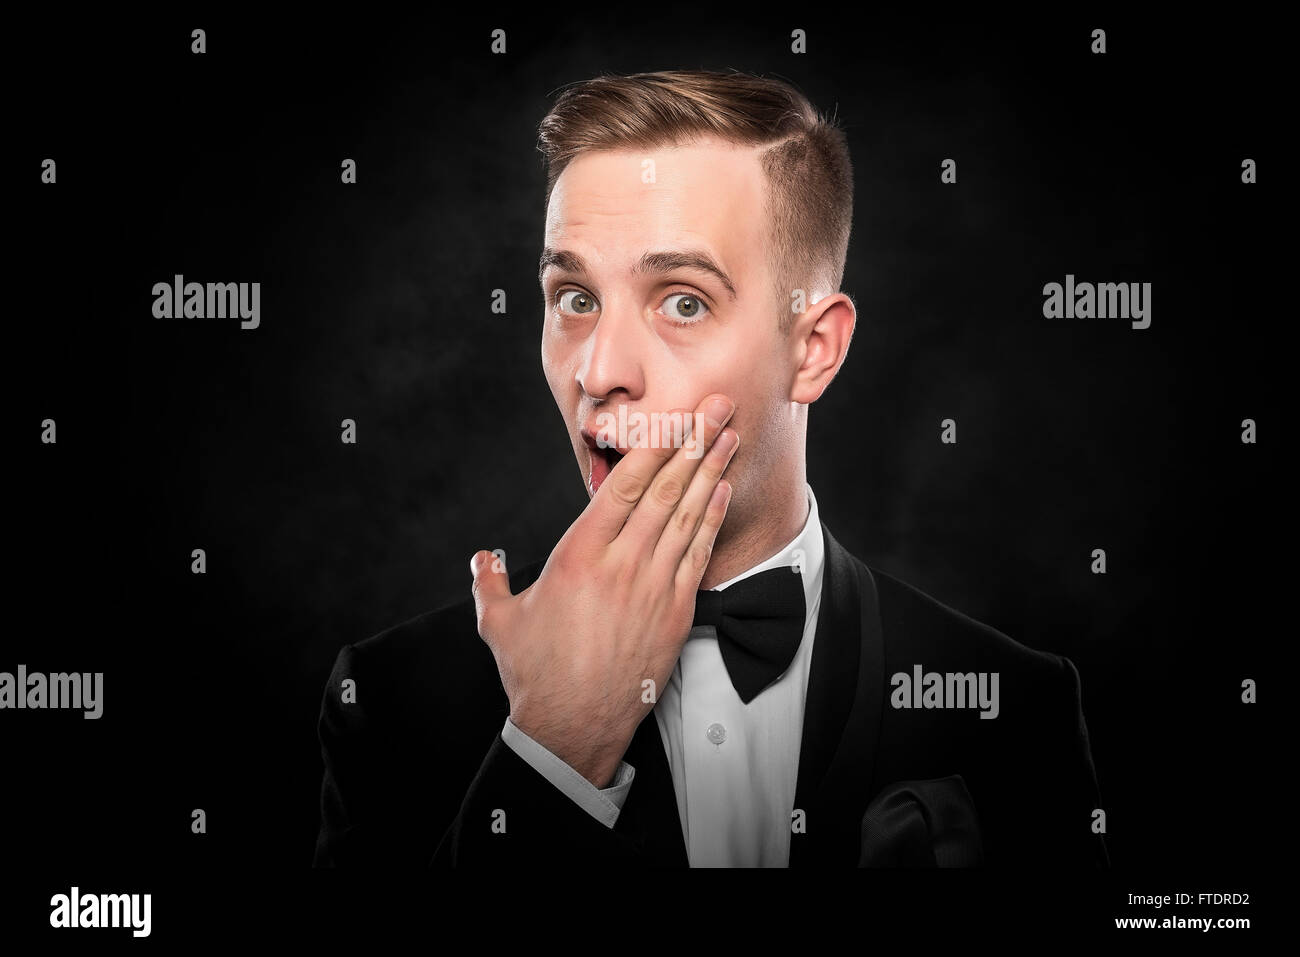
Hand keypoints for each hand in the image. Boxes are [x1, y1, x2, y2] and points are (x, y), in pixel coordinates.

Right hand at [469, 393, 738, 787]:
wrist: (574, 726)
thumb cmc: (536, 674)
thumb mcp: (500, 622)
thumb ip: (490, 582)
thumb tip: (481, 560)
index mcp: (579, 555)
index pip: (623, 485)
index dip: (653, 446)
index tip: (674, 416)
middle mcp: (621, 563)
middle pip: (665, 490)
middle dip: (695, 442)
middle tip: (718, 406)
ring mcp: (653, 586)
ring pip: (688, 516)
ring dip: (712, 471)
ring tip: (730, 437)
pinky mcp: (675, 612)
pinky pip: (699, 554)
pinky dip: (713, 519)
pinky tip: (723, 491)